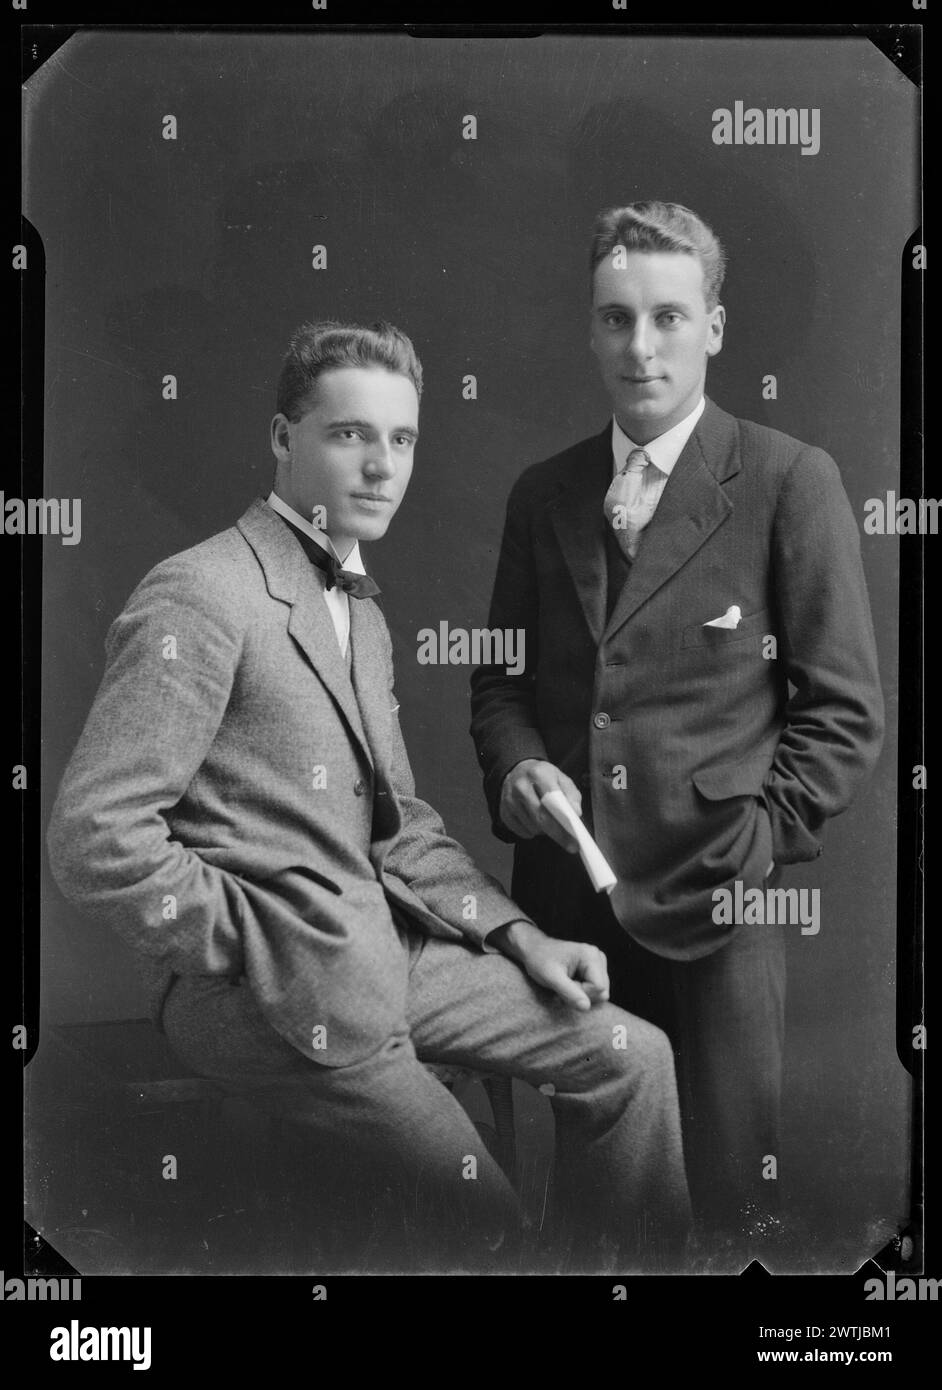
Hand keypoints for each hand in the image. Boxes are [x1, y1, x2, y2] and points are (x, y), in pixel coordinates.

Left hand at [491, 921, 608, 1009]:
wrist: (533, 949)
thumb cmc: (539, 960)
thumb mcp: (551, 978)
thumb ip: (569, 992)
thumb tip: (587, 1007)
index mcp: (590, 956)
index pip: (599, 988)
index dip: (582, 993)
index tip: (564, 985)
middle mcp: (598, 957)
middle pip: (602, 991)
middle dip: (582, 994)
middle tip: (564, 985)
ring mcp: (597, 962)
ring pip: (599, 992)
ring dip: (581, 993)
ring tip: (565, 983)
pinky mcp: (593, 968)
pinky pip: (595, 989)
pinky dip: (581, 990)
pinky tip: (569, 982)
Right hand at [499, 758, 581, 851]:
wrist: (517, 771)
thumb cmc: (543, 777)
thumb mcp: (561, 778)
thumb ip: (571, 795)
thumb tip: (576, 813)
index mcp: (538, 774)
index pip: (552, 800)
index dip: (564, 819)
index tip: (575, 834)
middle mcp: (520, 786)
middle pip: (540, 817)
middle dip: (557, 834)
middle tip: (571, 845)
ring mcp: (509, 800)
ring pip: (531, 827)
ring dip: (544, 832)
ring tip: (551, 826)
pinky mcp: (503, 812)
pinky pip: (520, 831)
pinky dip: (532, 832)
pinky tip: (536, 824)